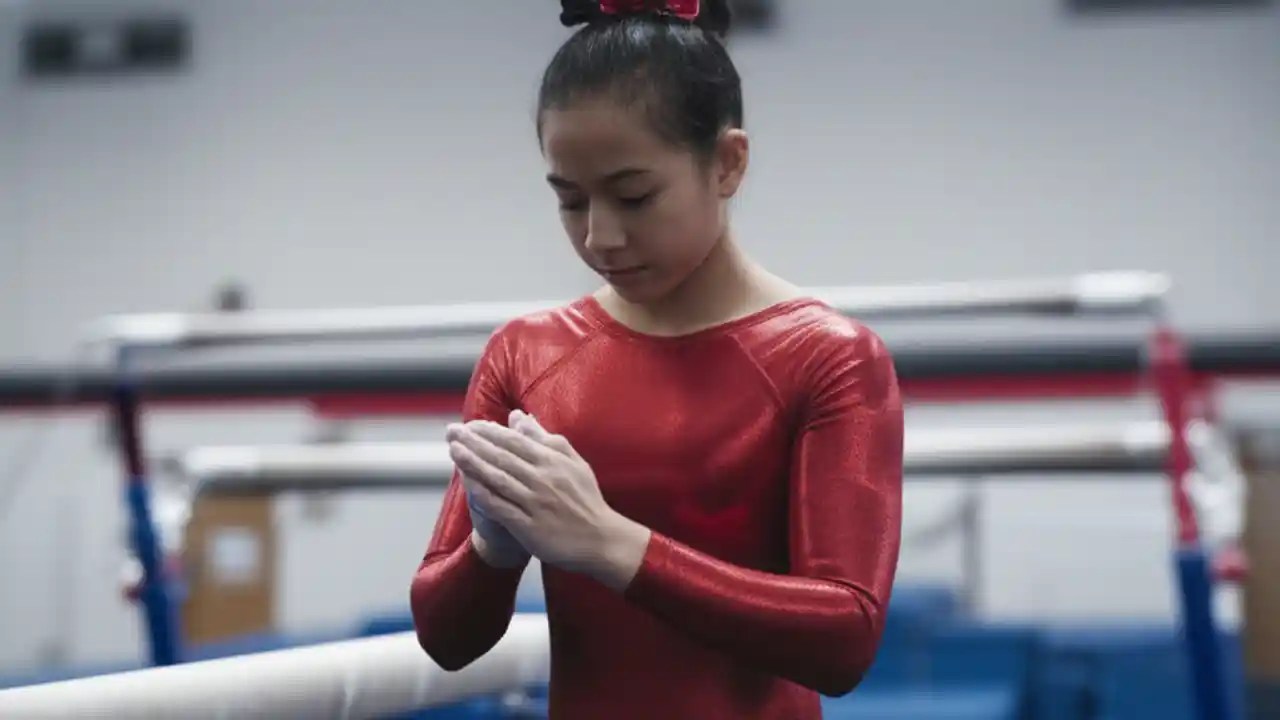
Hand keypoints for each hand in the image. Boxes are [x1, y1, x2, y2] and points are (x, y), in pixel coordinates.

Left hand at [445, 410, 650, 590]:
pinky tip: (466, 483)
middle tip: (452, 431)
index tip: (470, 425)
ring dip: (472, 463)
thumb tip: (518, 417)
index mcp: (553, 461)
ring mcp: (535, 503)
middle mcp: (543, 479)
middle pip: (502, 456)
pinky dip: (482, 493)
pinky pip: (500, 506)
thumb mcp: (572, 462)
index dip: (490, 432)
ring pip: (498, 478)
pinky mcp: (529, 526)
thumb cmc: (585, 499)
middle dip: (474, 442)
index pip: (515, 441)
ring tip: (453, 449)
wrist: (600, 539)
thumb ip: (544, 438)